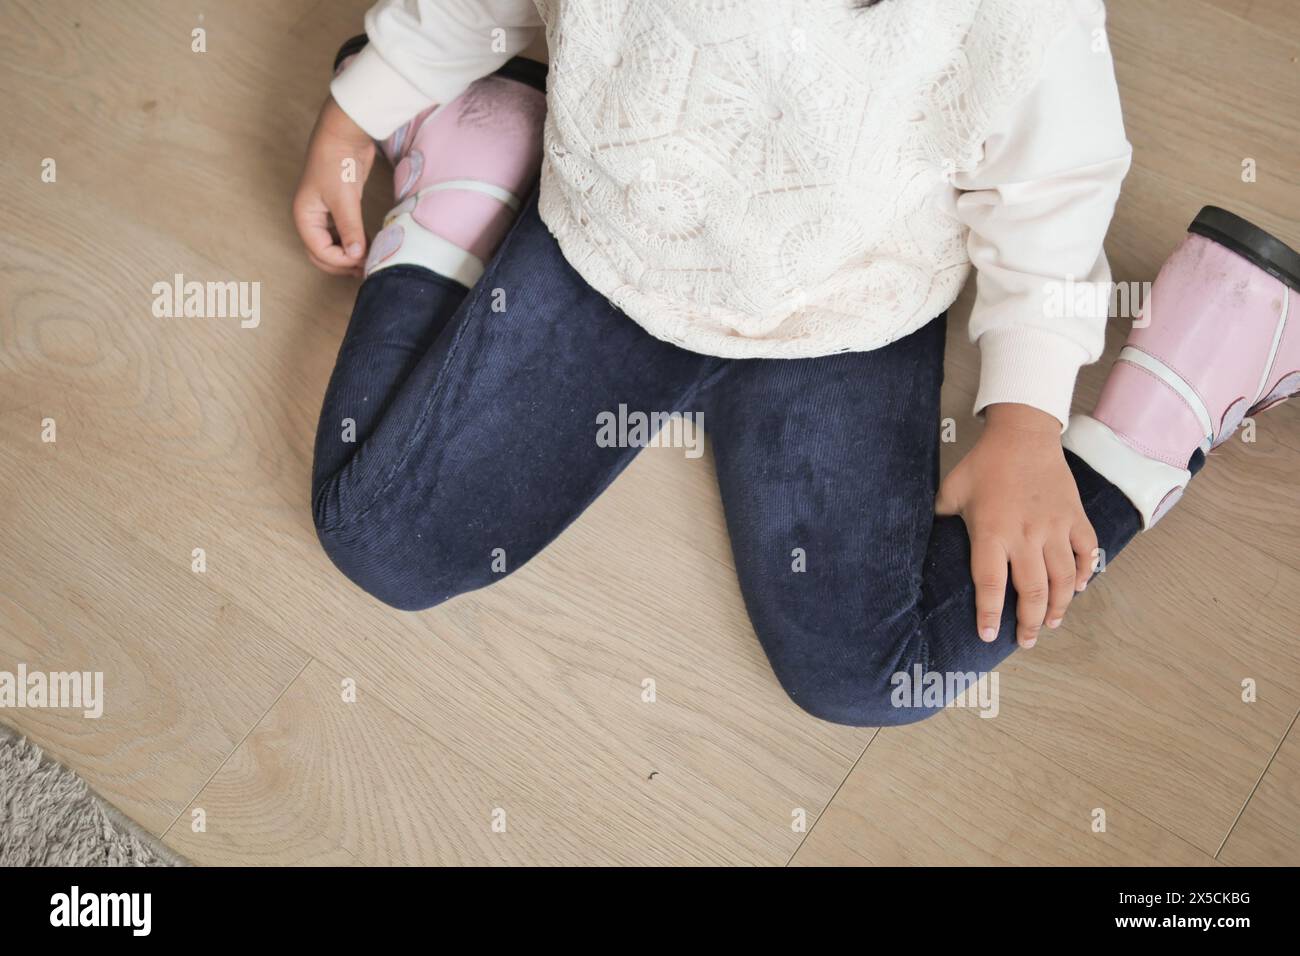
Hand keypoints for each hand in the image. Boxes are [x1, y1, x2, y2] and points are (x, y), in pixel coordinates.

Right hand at [292, 95, 375, 276]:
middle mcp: (312, 218)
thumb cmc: (337, 162)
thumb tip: (356, 255)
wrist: (345, 132)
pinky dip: (354, 242)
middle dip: (342, 264)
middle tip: (366, 269)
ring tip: (370, 261)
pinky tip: (369, 245)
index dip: (340, 261)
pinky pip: (344, 234)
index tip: (362, 260)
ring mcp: (325, 213)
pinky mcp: (340, 207)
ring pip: (334, 245)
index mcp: (305, 217)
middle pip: (322, 253)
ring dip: (349, 255)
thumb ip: (350, 229)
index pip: (319, 251)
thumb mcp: (344, 199)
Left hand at [935, 403, 1096, 647]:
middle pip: (1032, 591)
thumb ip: (939, 519)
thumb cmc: (984, 464)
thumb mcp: (951, 491)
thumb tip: (923, 542)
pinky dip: (1086, 574)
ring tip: (1050, 623)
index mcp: (992, 532)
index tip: (987, 636)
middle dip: (1029, 623)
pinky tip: (1078, 589)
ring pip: (1063, 580)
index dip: (989, 614)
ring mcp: (1055, 527)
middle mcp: (1025, 535)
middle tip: (1025, 641)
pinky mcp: (1075, 517)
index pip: (990, 584)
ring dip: (1058, 607)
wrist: (1023, 435)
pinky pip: (1086, 553)